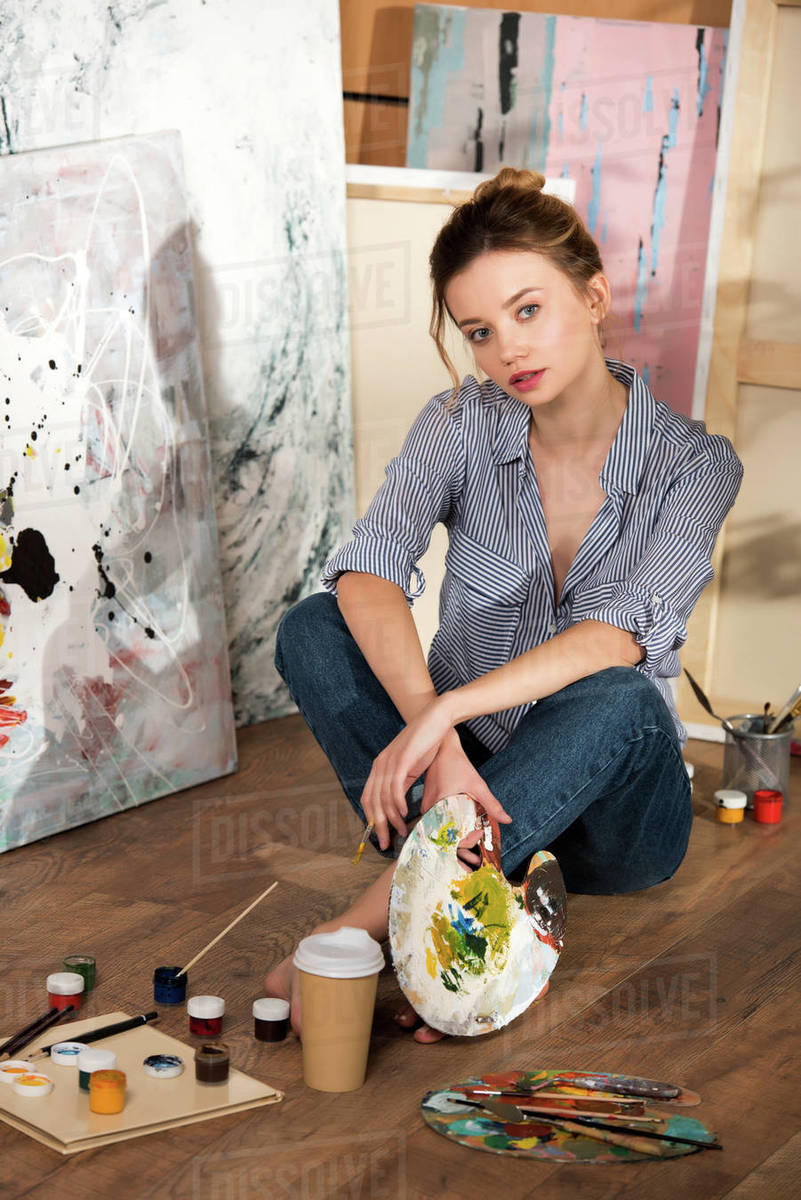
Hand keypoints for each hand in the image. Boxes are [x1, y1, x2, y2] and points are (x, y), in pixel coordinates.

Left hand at [359, 695, 456, 849]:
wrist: (436, 719)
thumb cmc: (426, 743)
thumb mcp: (411, 767)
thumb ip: (402, 784)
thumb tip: (400, 807)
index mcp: (380, 767)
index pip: (368, 799)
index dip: (371, 820)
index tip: (381, 837)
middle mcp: (380, 764)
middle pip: (372, 802)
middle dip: (377, 826)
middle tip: (385, 844)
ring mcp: (390, 760)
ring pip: (383, 797)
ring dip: (391, 818)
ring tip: (400, 831)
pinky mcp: (402, 758)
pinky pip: (395, 785)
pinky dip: (397, 803)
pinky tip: (404, 813)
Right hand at [421, 731, 510, 863]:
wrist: (440, 747)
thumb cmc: (456, 764)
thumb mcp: (476, 784)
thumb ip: (491, 803)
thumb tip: (507, 820)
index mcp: (438, 807)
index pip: (449, 837)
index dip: (465, 845)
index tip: (479, 845)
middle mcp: (428, 811)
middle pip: (442, 839)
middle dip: (459, 851)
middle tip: (474, 860)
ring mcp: (425, 809)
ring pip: (438, 833)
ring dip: (453, 843)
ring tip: (469, 855)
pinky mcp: (426, 806)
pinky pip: (436, 824)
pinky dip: (448, 832)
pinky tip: (461, 836)